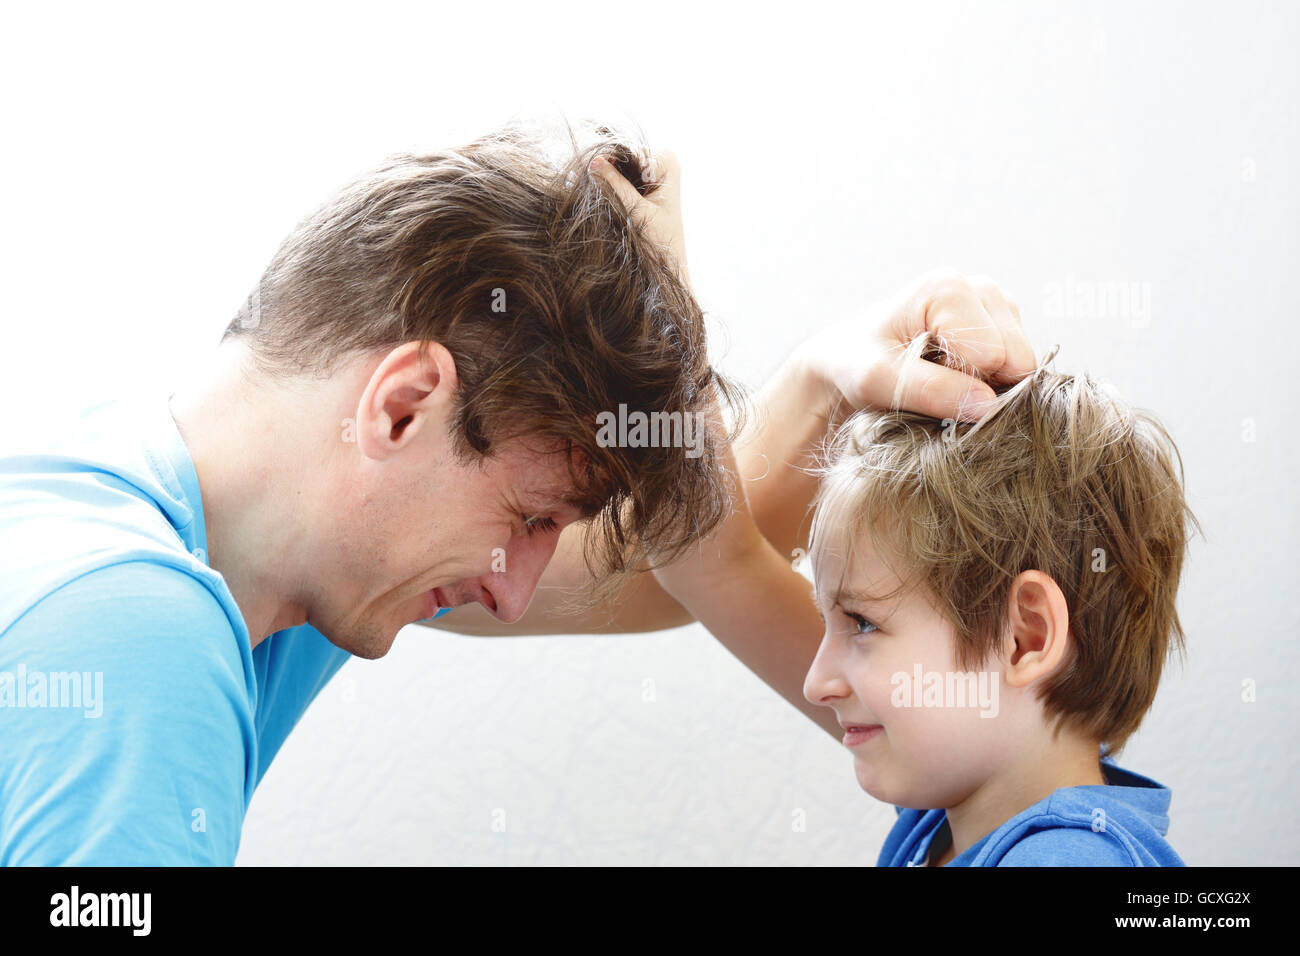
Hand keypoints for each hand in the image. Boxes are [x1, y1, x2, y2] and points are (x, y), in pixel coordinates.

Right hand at [589, 149, 690, 287]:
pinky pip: (623, 173)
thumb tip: (592, 161)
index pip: (630, 150)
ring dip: (607, 175)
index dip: (608, 158)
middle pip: (626, 155)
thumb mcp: (635, 211)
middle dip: (607, 166)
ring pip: (621, 163)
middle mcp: (663, 158)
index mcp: (667, 162)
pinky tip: (600, 190)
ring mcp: (655, 166)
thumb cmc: (660, 240)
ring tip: (594, 188)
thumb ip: (614, 185)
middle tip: (588, 180)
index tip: (589, 169)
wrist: (670, 263)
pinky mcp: (645, 177)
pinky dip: (611, 182)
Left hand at [796, 269, 1036, 421]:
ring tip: (942, 377)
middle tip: (934, 384)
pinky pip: (1018, 366)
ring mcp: (996, 305)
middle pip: (1015, 358)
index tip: (923, 382)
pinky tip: (956, 375)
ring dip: (985, 383)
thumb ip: (930, 390)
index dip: (962, 384)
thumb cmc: (858, 364)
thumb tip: (988, 405)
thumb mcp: (878, 381)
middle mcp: (979, 287)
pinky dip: (991, 380)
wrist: (851, 359)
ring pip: (1021, 364)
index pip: (990, 355)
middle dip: (980, 384)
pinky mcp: (1004, 324)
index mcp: (947, 288)